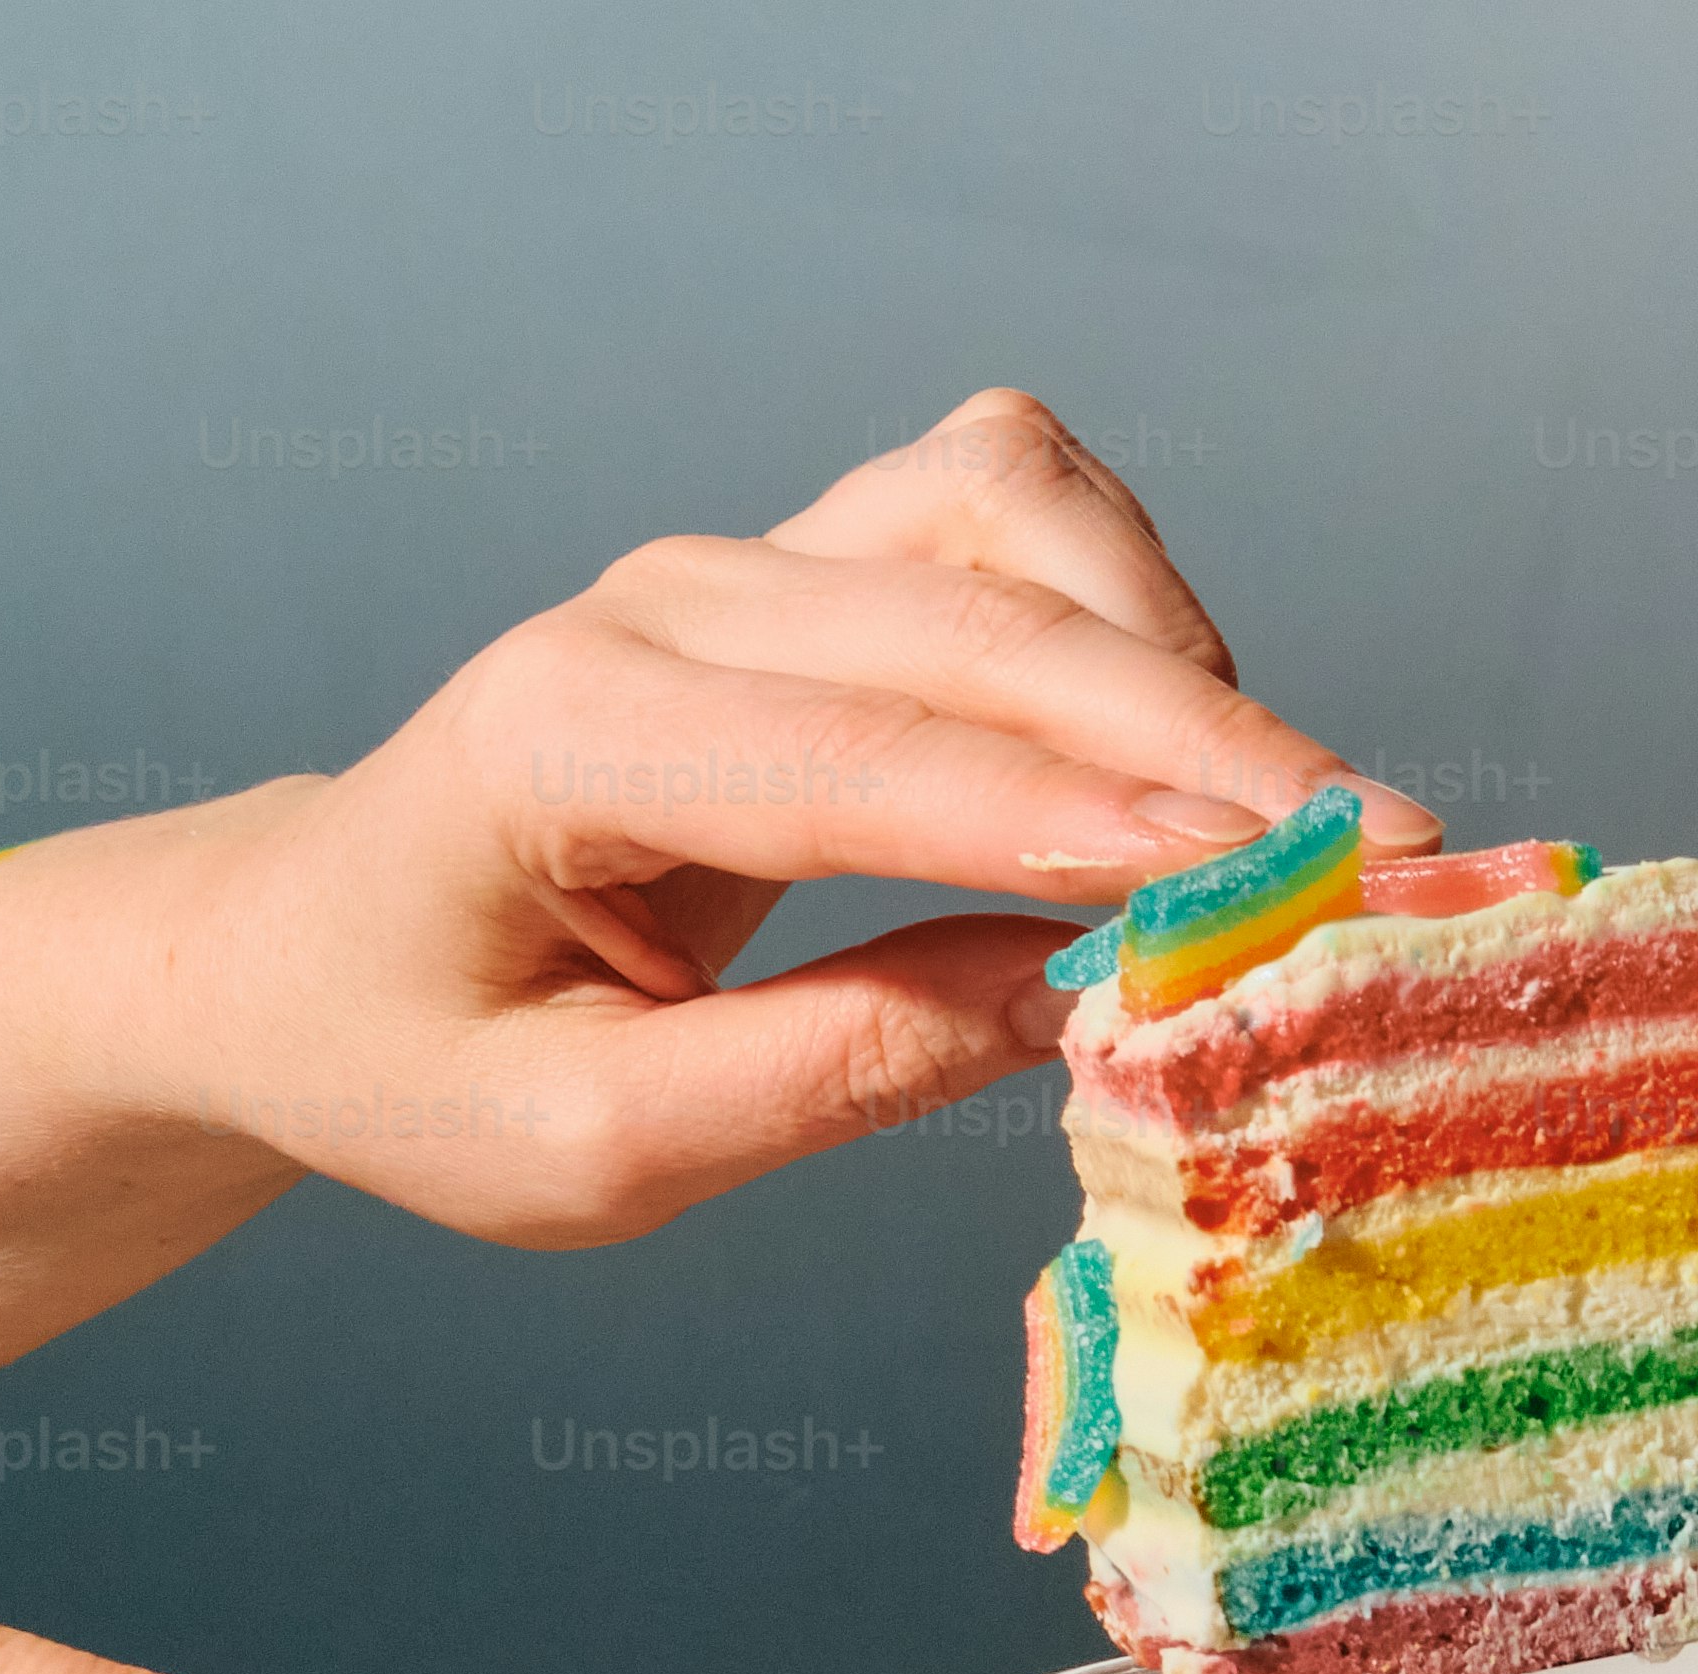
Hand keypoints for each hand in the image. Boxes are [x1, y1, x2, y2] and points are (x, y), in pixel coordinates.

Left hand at [180, 386, 1424, 1247]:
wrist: (308, 941)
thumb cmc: (420, 1059)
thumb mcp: (585, 1153)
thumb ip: (819, 1080)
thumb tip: (1066, 1005)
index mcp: (567, 745)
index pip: (865, 764)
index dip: (1077, 820)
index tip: (1260, 878)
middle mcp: (660, 610)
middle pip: (975, 623)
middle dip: (1200, 742)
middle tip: (1389, 862)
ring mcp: (740, 559)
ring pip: (1007, 514)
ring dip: (1169, 648)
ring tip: (1279, 822)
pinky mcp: (808, 554)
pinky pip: (1004, 497)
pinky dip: (1123, 593)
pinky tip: (1179, 731)